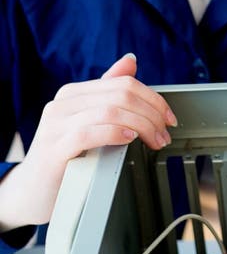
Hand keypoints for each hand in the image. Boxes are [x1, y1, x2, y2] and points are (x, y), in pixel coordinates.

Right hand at [0, 54, 176, 229]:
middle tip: (164, 134)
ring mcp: (55, 125)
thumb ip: (109, 92)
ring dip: (142, 126)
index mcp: (73, 93)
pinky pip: (88, 132)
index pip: (123, 83)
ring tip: (154, 141)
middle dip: (152, 114)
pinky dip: (115, 133)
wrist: (31, 192)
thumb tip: (130, 61)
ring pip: (110, 111)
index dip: (153, 99)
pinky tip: (130, 139)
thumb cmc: (64, 157)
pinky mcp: (53, 149)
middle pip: (120, 95)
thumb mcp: (88, 121)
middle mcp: (62, 103)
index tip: (169, 118)